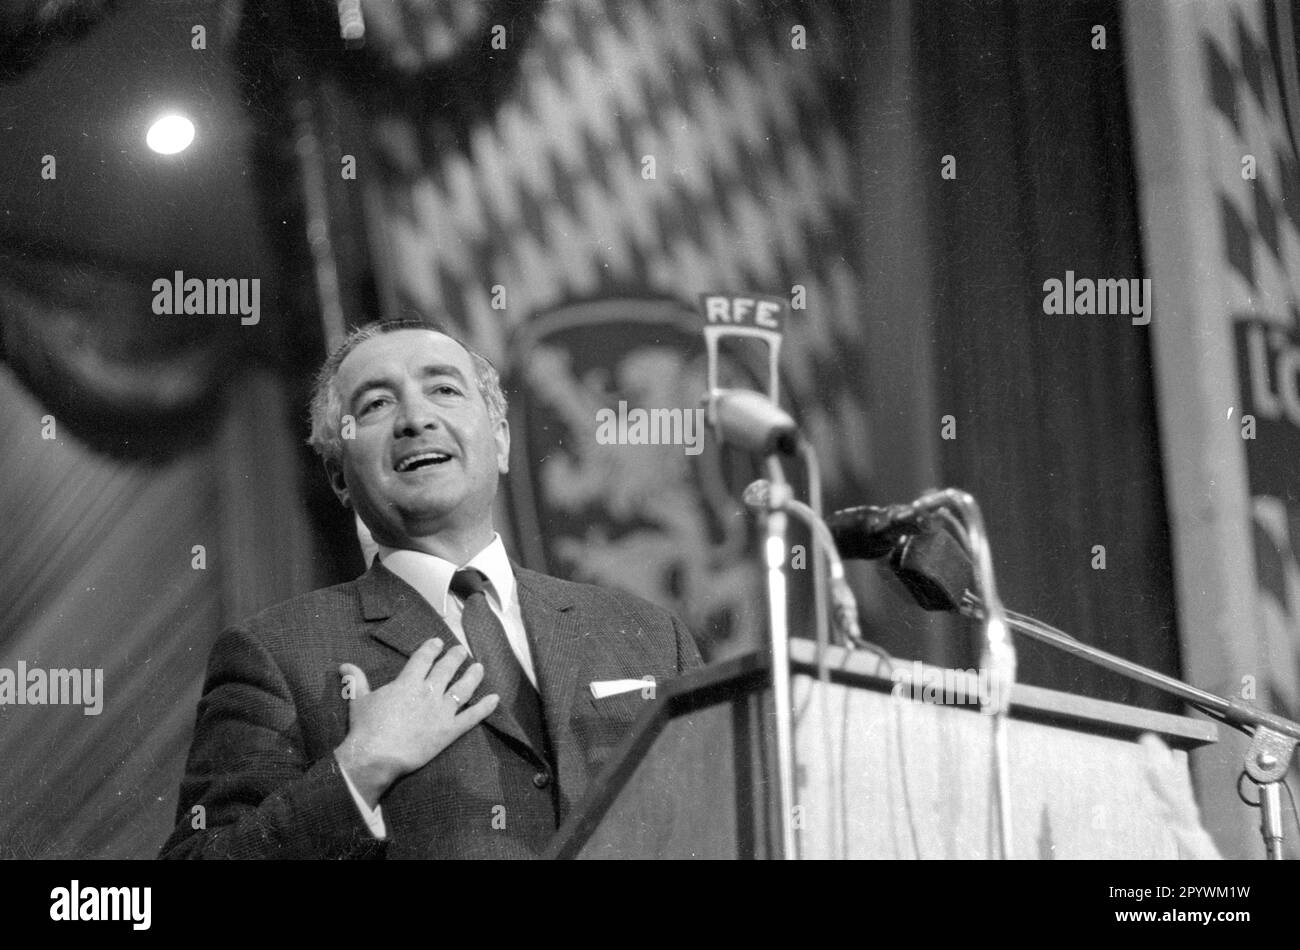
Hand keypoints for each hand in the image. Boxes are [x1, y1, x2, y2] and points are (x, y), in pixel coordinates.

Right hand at [334, 638, 497, 808]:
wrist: (375, 756)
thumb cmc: (366, 727)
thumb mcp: (359, 700)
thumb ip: (356, 681)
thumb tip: (344, 666)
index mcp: (407, 682)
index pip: (423, 658)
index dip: (432, 648)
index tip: (438, 642)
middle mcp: (428, 692)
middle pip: (446, 669)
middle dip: (455, 657)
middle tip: (461, 650)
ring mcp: (441, 711)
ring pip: (463, 688)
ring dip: (473, 676)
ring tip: (480, 667)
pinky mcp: (449, 731)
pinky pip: (471, 717)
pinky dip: (485, 708)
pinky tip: (495, 699)